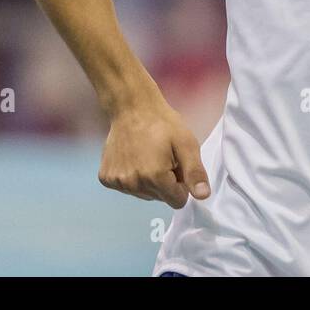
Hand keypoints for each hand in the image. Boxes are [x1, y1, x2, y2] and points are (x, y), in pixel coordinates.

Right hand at [98, 94, 210, 208]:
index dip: (181, 185)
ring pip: (144, 195)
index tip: (177, 166)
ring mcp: (117, 182)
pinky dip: (132, 177)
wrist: (131, 108)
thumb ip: (195, 172)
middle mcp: (133, 184)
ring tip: (148, 156)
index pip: (177, 202)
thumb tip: (203, 196)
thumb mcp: (186, 144)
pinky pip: (127, 188)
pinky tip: (133, 158)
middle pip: (160, 198)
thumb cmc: (163, 123)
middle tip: (163, 158)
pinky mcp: (106, 178)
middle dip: (166, 183)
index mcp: (155, 177)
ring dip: (149, 181)